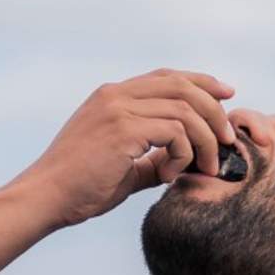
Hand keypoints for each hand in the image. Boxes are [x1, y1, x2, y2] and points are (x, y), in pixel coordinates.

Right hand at [10, 69, 255, 227]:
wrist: (46, 197)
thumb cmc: (80, 188)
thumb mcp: (123, 166)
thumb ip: (151, 158)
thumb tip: (179, 163)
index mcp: (113, 96)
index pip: (167, 76)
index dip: (201, 82)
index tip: (227, 95)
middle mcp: (116, 94)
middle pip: (182, 85)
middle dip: (214, 110)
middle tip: (228, 139)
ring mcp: (118, 109)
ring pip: (185, 110)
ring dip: (205, 140)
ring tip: (206, 166)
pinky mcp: (122, 129)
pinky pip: (175, 132)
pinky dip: (184, 154)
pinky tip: (171, 174)